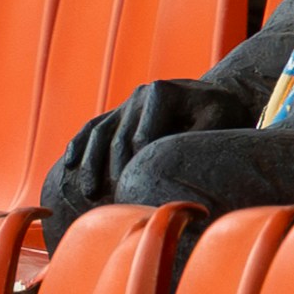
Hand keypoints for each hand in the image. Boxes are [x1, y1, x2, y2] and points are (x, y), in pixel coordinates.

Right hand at [36, 78, 223, 249]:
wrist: (219, 95)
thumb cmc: (224, 111)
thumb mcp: (220, 119)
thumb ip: (198, 135)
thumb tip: (173, 158)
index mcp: (161, 93)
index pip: (141, 137)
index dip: (135, 167)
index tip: (134, 192)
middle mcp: (140, 95)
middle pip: (117, 138)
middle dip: (111, 171)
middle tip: (108, 201)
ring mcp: (128, 102)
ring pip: (99, 133)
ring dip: (91, 163)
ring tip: (88, 192)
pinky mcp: (121, 111)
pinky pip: (94, 126)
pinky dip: (79, 143)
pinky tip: (68, 164)